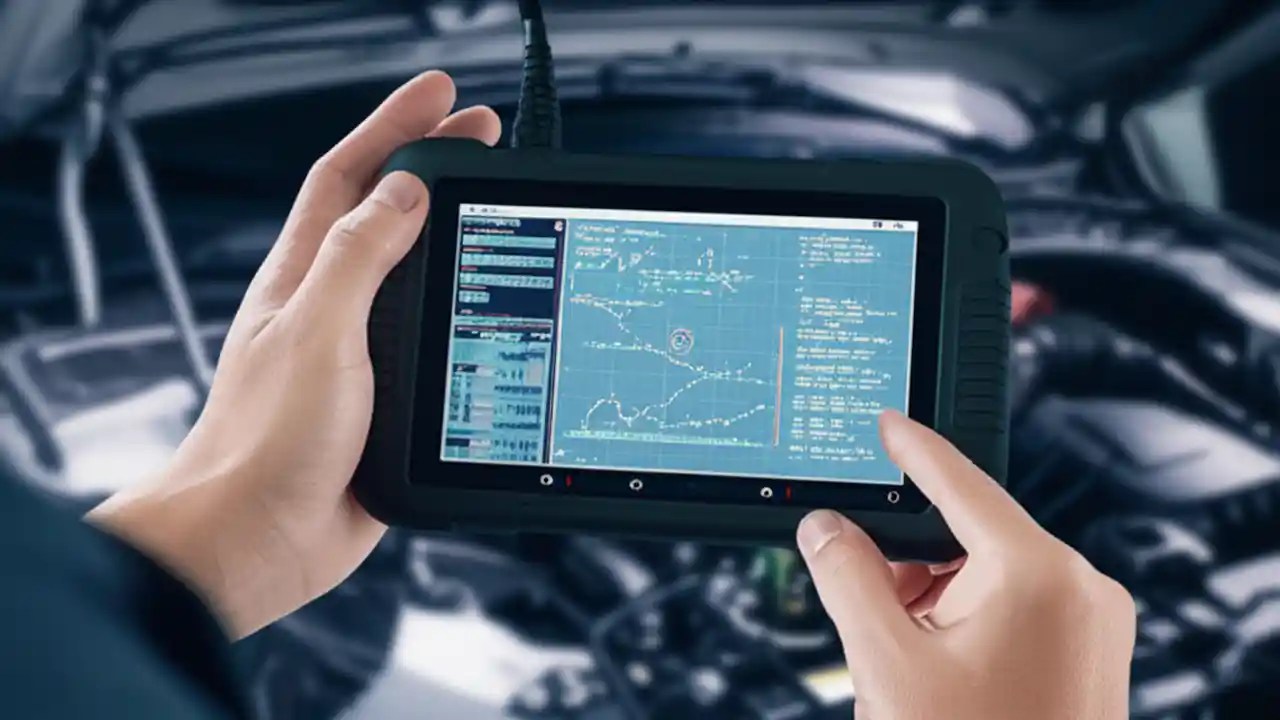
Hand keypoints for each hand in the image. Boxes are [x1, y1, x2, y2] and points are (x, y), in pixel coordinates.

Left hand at [87, 71, 500, 637]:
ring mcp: (359, 354)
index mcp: (303, 277)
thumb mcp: (316, 332)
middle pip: (386, 216)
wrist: (260, 541)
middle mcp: (330, 307)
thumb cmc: (265, 443)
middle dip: (434, 168)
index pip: (349, 178)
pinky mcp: (387, 402)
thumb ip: (358, 258)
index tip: (443, 95)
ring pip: (415, 277)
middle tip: (484, 139)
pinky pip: (434, 342)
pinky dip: (465, 314)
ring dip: (453, 237)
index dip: (394, 128)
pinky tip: (494, 314)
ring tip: (497, 209)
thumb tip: (405, 192)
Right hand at [796, 410, 1135, 719]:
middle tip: (865, 600)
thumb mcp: (887, 663)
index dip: (911, 447)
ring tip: (903, 662)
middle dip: (909, 561)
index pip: (961, 482)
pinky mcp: (1090, 653)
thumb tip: (824, 527)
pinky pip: (1015, 607)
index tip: (884, 422)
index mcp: (1041, 574)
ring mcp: (1093, 623)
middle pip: (970, 537)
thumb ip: (846, 577)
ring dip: (933, 598)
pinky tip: (934, 667)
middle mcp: (1082, 589)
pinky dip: (964, 619)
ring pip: (989, 575)